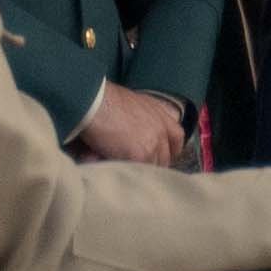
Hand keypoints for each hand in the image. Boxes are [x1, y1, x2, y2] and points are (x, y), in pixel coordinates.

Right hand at [69, 84, 188, 167]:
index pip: (177, 138)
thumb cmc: (104, 98)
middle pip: (164, 157)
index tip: (160, 157)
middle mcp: (161, 130)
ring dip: (138, 171)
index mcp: (160, 115)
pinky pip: (137, 172)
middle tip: (135, 167)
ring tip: (120, 167)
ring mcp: (153, 144)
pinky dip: (126, 172)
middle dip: (152, 164)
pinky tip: (113, 166)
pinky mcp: (140, 155)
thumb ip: (142, 118)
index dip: (169, 150)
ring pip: (151, 168)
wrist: (94, 100)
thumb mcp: (133, 102)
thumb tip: (135, 134)